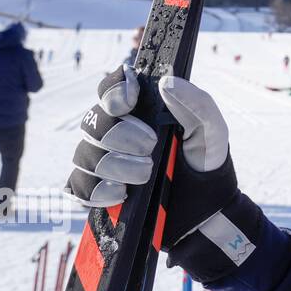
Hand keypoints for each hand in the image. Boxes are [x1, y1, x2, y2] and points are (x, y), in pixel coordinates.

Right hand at [66, 65, 236, 247]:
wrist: (205, 208)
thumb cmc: (206, 161)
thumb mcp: (212, 130)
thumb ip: (196, 102)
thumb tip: (166, 82)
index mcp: (140, 111)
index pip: (111, 90)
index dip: (113, 90)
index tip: (129, 100)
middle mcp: (115, 134)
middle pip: (94, 123)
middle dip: (120, 134)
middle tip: (150, 145)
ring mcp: (104, 163)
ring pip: (86, 155)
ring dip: (116, 165)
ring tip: (146, 174)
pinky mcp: (98, 193)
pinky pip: (78, 188)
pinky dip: (98, 190)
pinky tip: (122, 193)